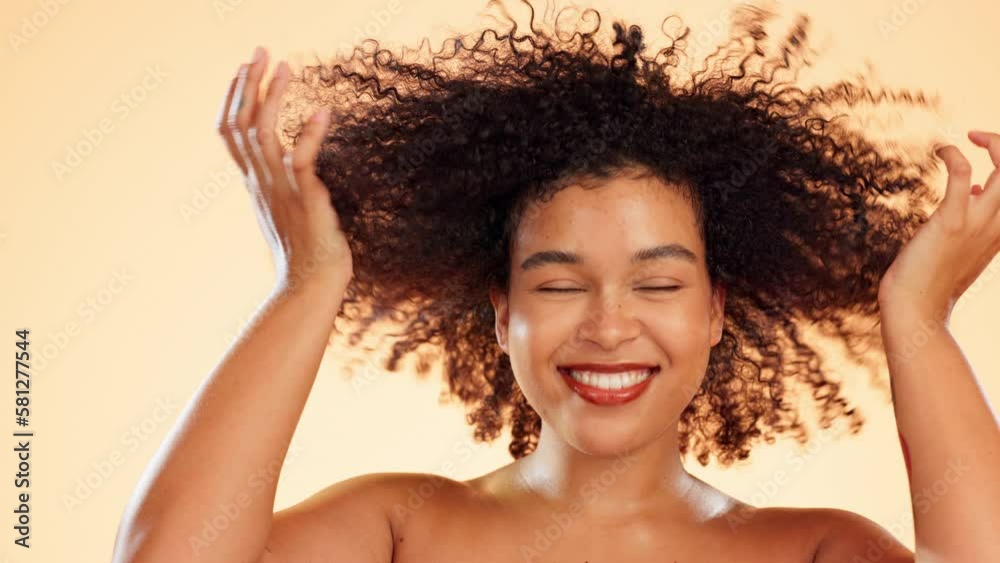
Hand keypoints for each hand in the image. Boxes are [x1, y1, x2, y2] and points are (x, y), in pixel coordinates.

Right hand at [216, 46, 353, 292]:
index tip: (243, 69)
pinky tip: (322, 111)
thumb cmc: (305, 253)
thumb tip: (293, 161)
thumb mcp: (288, 210)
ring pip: (263, 134)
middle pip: (241, 124)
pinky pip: (302, 161)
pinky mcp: (306, 200)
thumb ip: (285, 183)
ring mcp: (280, 191)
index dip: (234, 98)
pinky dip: (310, 135)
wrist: (309, 288)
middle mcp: (261, 183)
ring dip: (273, 97)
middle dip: (248, 84)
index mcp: (255, 183)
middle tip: (259, 51)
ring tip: (285, 66)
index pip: (231, 132)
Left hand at [878, 130, 999, 323]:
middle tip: (981, 137)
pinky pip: (962, 175)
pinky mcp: (951, 221)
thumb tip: (978, 188)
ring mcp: (977, 223)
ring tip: (971, 136)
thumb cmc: (932, 278)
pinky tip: (941, 150)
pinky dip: (954, 155)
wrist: (916, 309)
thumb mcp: (964, 244)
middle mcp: (999, 225)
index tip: (991, 156)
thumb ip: (976, 218)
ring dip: (996, 143)